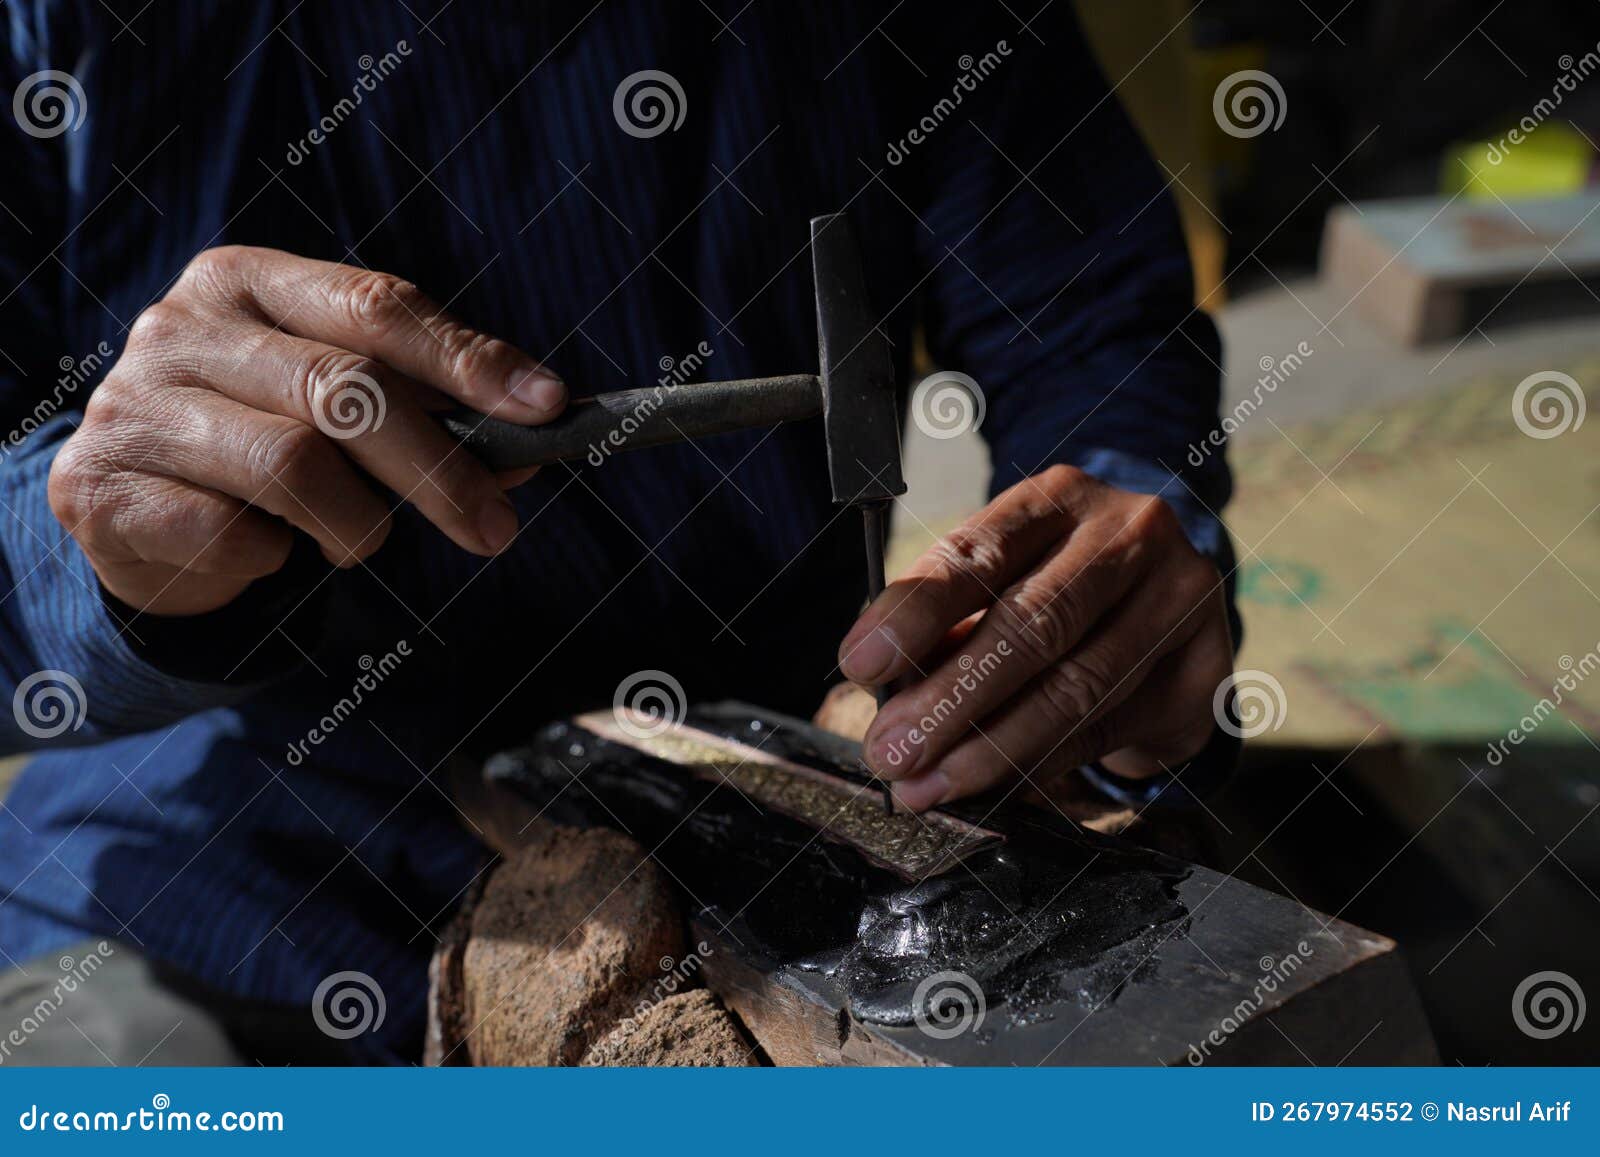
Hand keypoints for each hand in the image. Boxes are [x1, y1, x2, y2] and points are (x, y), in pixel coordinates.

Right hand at [49, 246, 564, 616]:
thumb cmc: (263, 448)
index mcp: (251, 281)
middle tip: (496, 529)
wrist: (136, 513)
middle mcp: (184, 324)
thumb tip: (534, 441)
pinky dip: (274, 558)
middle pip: (344, 388)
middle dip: (440, 468)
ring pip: (293, 463)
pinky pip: (230, 533)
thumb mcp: (346, 415)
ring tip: (360, 544)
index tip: (547, 406)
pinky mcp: (102, 487)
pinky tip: (268, 551)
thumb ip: (433, 416)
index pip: (377, 306)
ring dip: (358, 524)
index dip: (469, 359)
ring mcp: (134, 401)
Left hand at [838, 464, 1231, 810]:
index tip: (861, 663)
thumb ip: (948, 621)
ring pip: (1076, 687)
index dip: (915, 612)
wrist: (1168, 597)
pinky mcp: (1207, 666)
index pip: (980, 551)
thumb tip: (885, 690)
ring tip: (930, 784)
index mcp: (1061, 496)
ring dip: (991, 748)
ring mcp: (1181, 597)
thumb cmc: (1058, 583)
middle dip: (950, 698)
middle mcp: (1131, 533)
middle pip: (1033, 624)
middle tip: (893, 750)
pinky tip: (994, 786)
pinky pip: (1111, 728)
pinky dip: (1042, 765)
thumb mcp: (1003, 576)